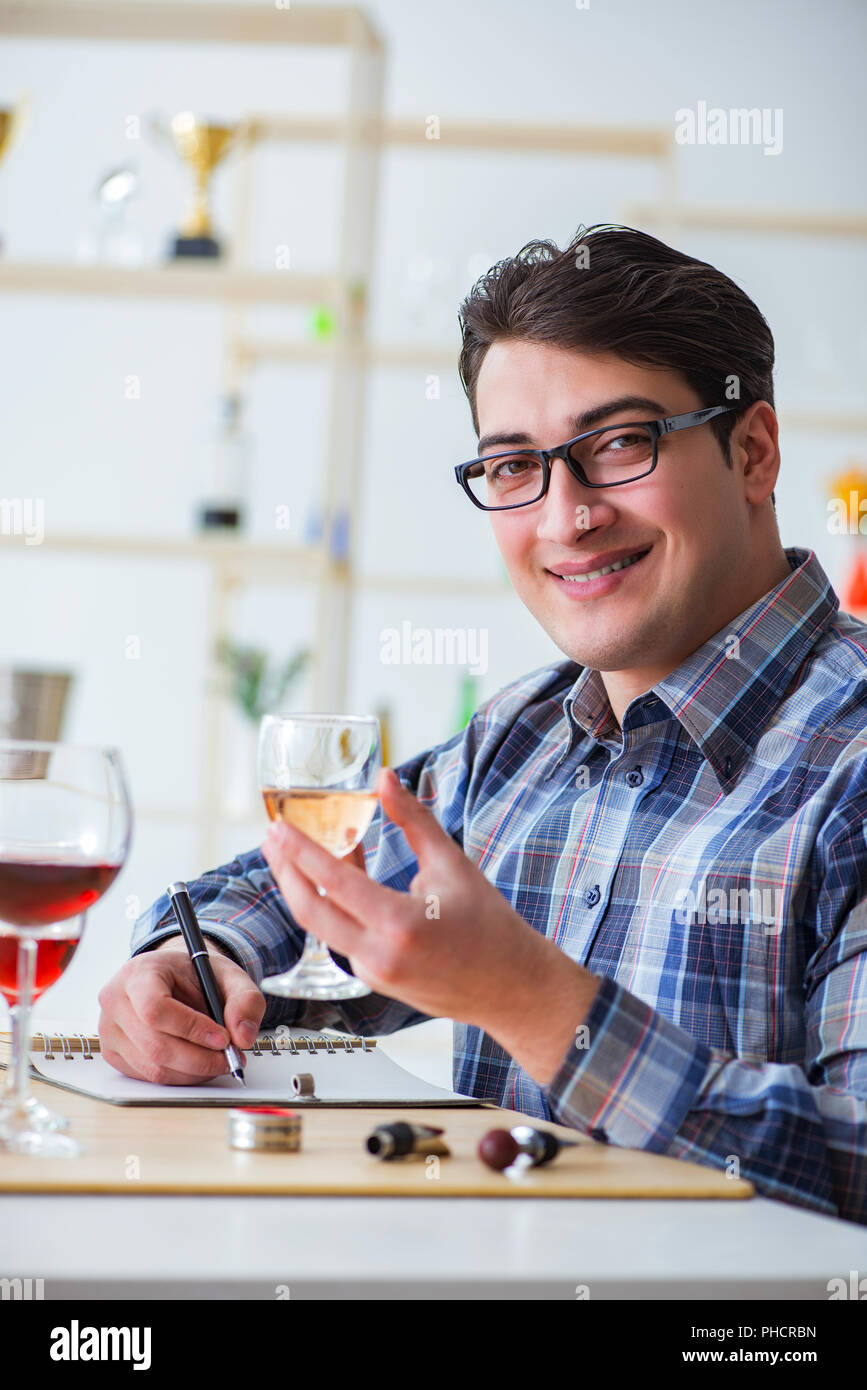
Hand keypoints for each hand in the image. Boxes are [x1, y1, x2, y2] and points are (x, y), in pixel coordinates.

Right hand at [97, 942, 264, 1084]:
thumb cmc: (195, 975)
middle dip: (200, 1058)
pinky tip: (198, 1063)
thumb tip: (243, 1036)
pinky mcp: (114, 1053)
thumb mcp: (228, 975)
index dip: (191, 1028)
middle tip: (230, 1057)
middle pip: (156, 1045)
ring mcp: (110, 1030)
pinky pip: (149, 1076)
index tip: (222, 1038)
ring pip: (153, 1067)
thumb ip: (245, 1000)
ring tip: (219, 1060)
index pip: (155, 1009)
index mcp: (138, 973)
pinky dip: (180, 1076)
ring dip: (193, 1071)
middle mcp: (116, 1001)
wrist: (173, 978)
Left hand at [261, 767, 599, 1081]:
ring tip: (297, 850)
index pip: (332, 882)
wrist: (512, 988)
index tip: (277, 827)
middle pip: (308, 912)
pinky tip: (337, 877)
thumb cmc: (490, 925)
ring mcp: (373, 973)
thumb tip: (385, 778)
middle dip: (284, 871)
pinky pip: (340, 937)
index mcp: (399, 924)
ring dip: (305, 888)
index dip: (299, 851)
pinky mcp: (374, 980)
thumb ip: (413, 819)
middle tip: (271, 836)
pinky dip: (332, 905)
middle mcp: (378, 955)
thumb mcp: (453, 864)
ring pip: (321, 926)